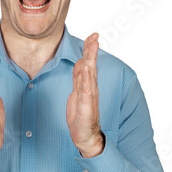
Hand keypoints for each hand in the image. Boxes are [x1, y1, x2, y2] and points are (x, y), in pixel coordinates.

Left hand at [67, 33, 103, 157]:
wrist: (85, 136)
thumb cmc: (81, 116)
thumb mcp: (77, 93)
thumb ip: (79, 78)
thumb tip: (80, 63)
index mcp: (87, 84)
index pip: (88, 63)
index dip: (90, 49)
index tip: (93, 35)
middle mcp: (90, 88)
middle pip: (90, 65)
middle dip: (92, 50)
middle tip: (95, 35)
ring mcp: (89, 96)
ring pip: (90, 74)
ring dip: (91, 59)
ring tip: (93, 46)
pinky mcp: (86, 105)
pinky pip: (86, 90)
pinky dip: (86, 78)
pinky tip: (86, 69)